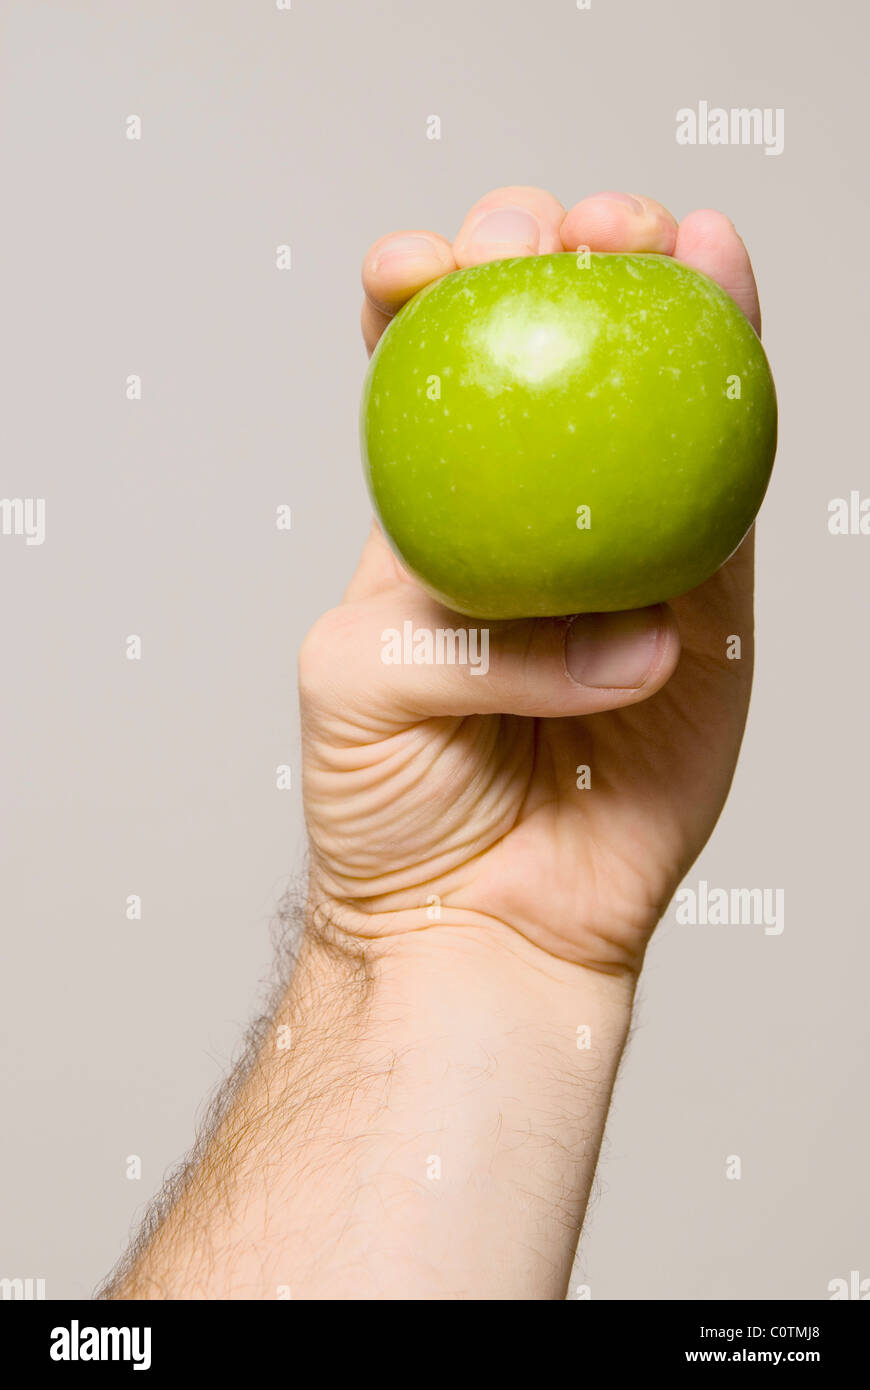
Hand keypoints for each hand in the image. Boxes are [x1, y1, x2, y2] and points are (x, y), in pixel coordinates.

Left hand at [301, 186, 763, 975]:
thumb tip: (621, 633)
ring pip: (657, 407)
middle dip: (554, 266)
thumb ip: (464, 636)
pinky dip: (741, 400)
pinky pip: (732, 497)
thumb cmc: (393, 807)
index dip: (430, 299)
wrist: (483, 922)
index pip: (431, 381)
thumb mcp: (362, 690)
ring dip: (663, 301)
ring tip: (658, 233)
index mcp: (434, 522)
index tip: (424, 265)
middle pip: (552, 363)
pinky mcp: (711, 607)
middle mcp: (535, 522)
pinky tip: (730, 307)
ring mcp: (629, 557)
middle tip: (558, 232)